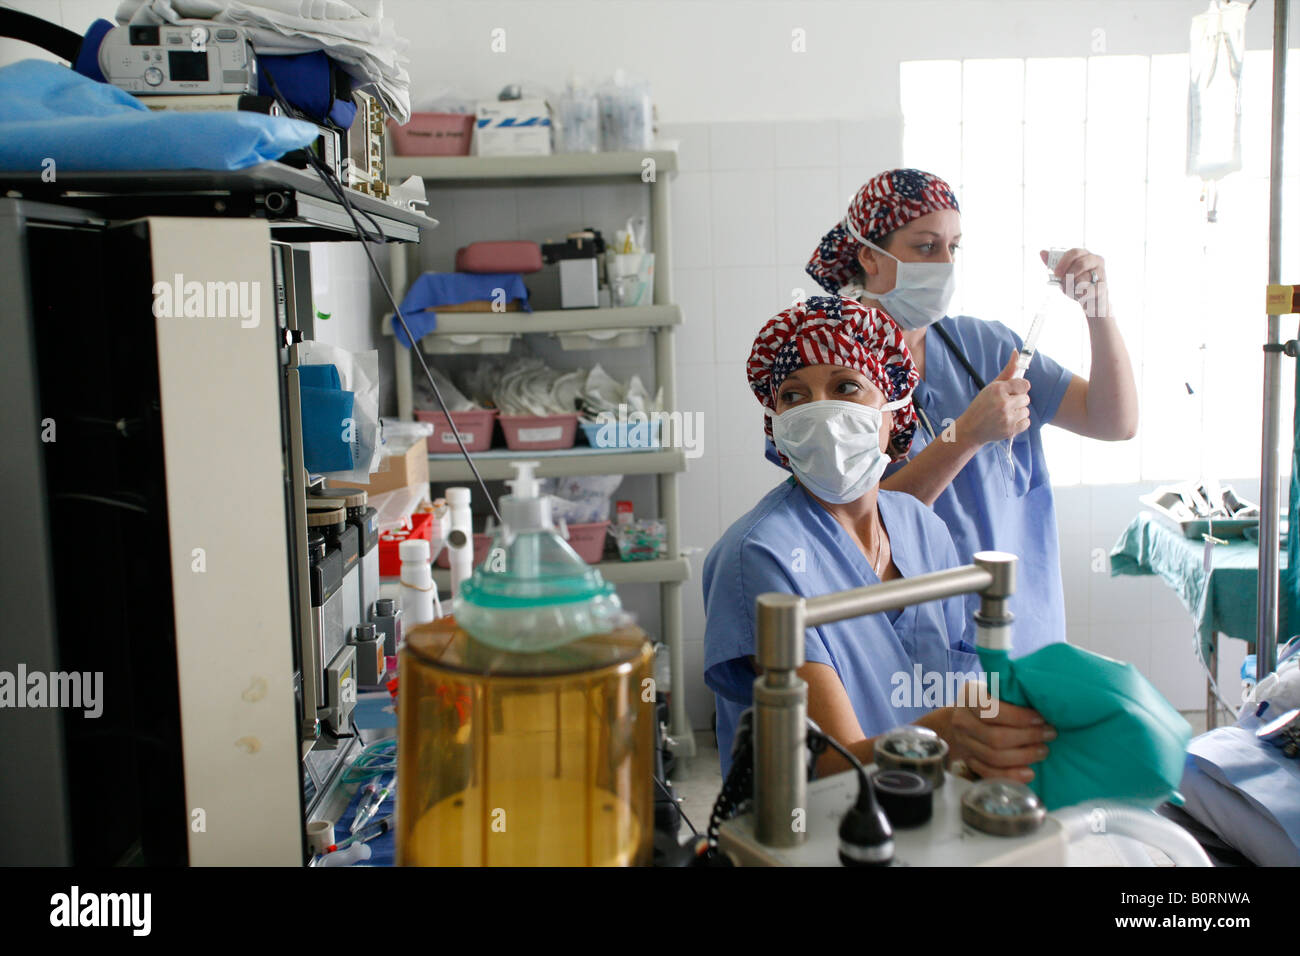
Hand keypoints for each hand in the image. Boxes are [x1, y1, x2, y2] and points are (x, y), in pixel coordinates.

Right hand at [942, 682, 1056, 783]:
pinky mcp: (969, 760)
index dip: (1018, 717)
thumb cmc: (991, 699)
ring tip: (1044, 750)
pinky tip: (1030, 773)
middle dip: (1028, 737)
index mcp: (969, 696)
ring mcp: (964, 743)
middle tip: (1049, 734)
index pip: (991, 710)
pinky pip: (989, 773)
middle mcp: (962, 720)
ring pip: (994, 757)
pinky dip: (1011, 775)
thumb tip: (1046, 703)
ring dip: (1024, 756)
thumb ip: (1014, 694)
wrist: (965, 716)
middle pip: (995, 737)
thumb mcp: (997, 688)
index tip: (1041, 718)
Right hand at [955, 352, 1030, 445]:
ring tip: (1005, 414)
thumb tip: (1017, 352)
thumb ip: (1008, 370)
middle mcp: (1003, 403)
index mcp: (997, 389)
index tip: (1012, 392)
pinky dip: (1019, 422)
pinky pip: (1027, 422)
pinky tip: (1008, 421)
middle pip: (1026, 398)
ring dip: (1018, 412)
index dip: (1019, 388)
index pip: (1025, 385)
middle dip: (1017, 401)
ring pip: (1026, 410)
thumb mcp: (991, 386)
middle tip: (1004, 405)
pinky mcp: (1010, 431)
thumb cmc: (981, 406)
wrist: (970, 429)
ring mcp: (1007, 418)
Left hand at [1042, 247, 1108, 317]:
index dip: (1063, 262)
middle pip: (1080, 263)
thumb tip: (1042, 252)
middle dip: (1069, 274)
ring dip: (1073, 287)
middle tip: (1063, 281)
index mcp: (1085, 255)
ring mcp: (1101, 273)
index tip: (1056, 273)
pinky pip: (1087, 290)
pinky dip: (1080, 295)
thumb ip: (1054, 264)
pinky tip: (1081, 296)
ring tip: (1073, 290)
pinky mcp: (1103, 286)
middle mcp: (1096, 260)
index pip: (1074, 252)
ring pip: (1083, 278)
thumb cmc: (1077, 286)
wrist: (1091, 303)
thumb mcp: (1063, 274)